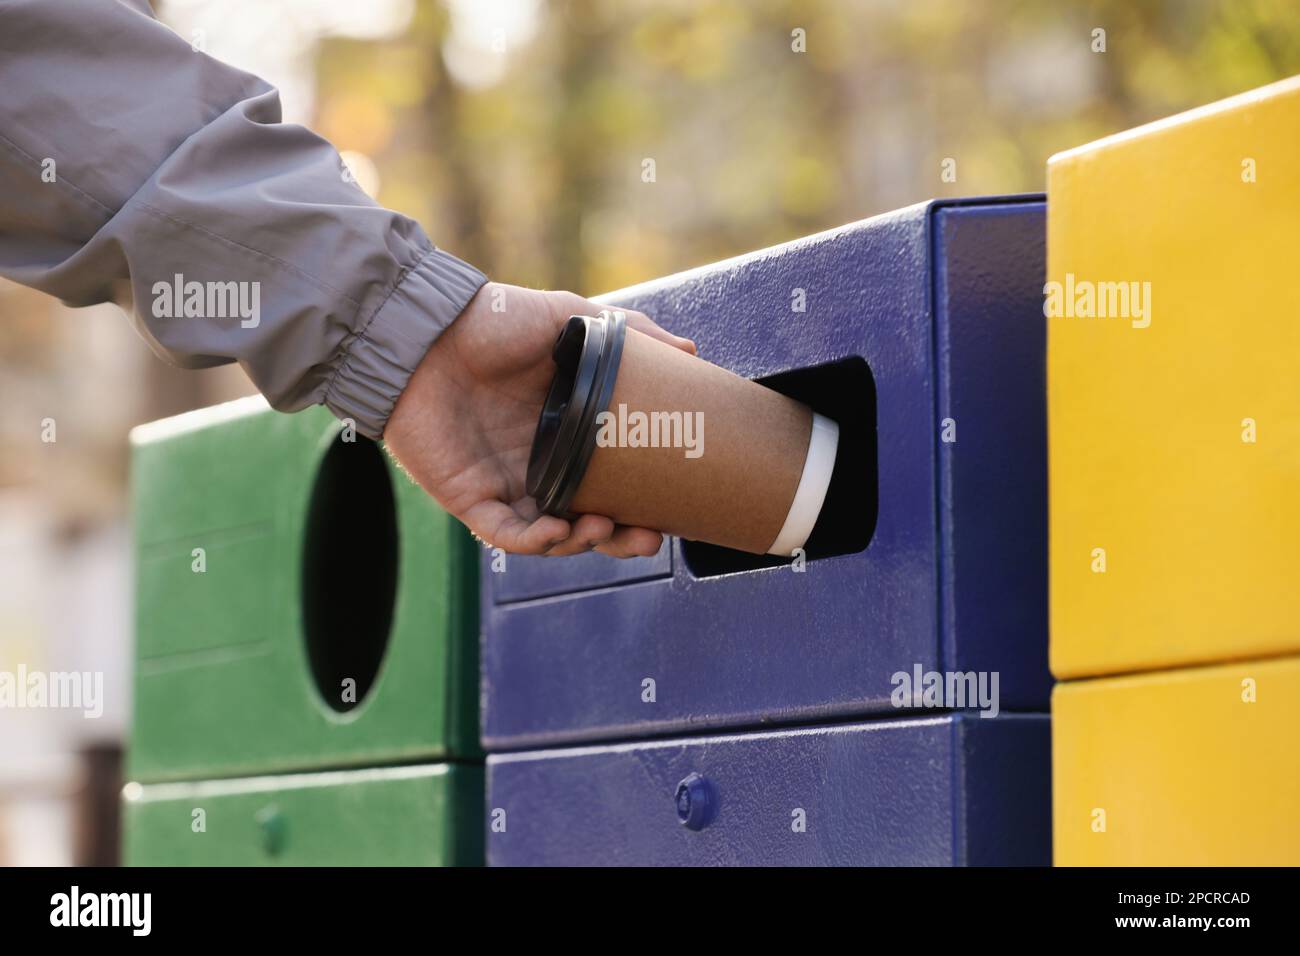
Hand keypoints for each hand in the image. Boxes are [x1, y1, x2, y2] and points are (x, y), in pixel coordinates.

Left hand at [383, 283, 696, 556]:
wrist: (423, 329)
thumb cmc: (492, 319)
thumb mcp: (570, 318)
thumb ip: (630, 334)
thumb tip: (690, 351)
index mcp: (565, 429)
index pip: (610, 479)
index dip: (641, 499)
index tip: (672, 503)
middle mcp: (537, 462)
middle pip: (587, 518)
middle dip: (619, 538)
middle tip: (648, 537)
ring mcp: (504, 482)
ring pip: (551, 536)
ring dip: (581, 543)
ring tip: (602, 527)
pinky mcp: (468, 497)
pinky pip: (507, 535)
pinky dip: (535, 542)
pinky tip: (559, 531)